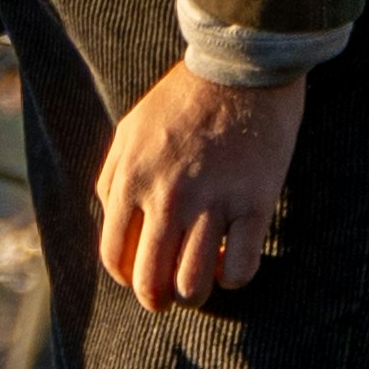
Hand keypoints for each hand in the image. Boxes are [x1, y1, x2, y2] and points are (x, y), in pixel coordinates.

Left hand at [97, 67, 307, 308]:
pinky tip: (233, 261)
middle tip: (171, 294)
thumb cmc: (181, 100)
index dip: (128, 278)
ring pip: (194, 286)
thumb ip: (113, 180)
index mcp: (131, 181)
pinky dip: (234, 278)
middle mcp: (167, 197)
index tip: (143, 275)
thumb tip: (113, 227)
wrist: (239, 69)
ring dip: (196, 294)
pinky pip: (241, 269)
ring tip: (203, 280)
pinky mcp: (254, 202)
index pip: (115, 258)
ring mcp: (213, 202)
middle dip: (159, 299)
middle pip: (151, 282)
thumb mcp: (129, 132)